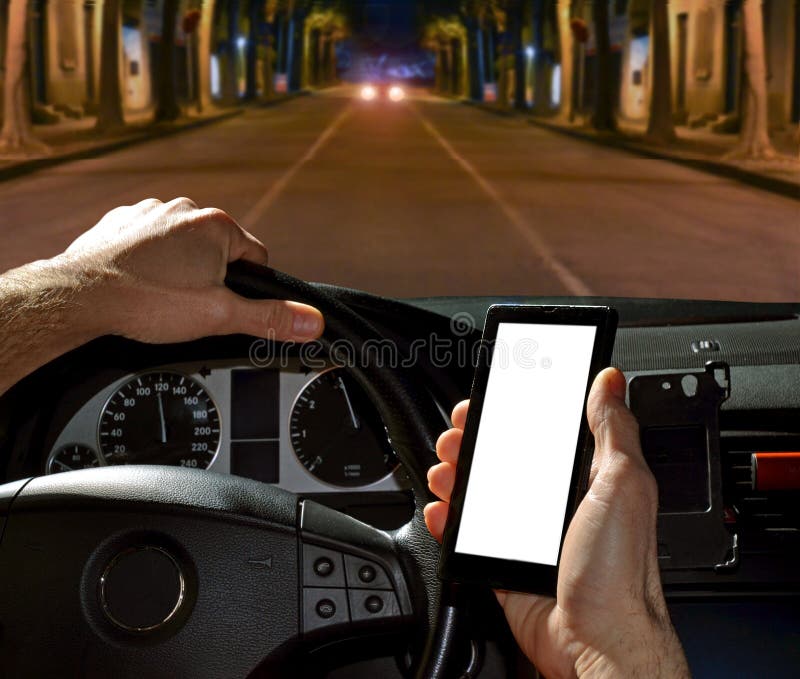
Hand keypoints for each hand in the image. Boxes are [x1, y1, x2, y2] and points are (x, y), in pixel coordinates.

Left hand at [60, 197, 323, 342]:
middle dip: (211, 278)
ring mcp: (149, 213)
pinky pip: (149, 243)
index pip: (257, 258)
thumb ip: (270, 318)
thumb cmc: (147, 302)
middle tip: (190, 306)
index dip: (247, 288)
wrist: (78, 296)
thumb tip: (313, 320)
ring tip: (161, 296)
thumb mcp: (219, 316)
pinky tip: (139, 284)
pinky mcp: (120, 222)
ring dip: (180, 269)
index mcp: (216, 225)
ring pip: (183, 247)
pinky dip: (149, 262)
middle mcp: (184, 209)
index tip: (224, 305)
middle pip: (219, 252)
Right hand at [424, 368, 689, 677]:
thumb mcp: (623, 484)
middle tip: (458, 434)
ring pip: (482, 495)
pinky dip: (449, 520)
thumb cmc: (620, 573)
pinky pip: (469, 536)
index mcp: (588, 480)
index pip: (544, 433)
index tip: (491, 402)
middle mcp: (558, 505)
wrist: (599, 643)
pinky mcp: (506, 564)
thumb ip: (614, 430)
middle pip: (505, 461)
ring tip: (445, 468)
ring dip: (456, 476)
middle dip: (475, 442)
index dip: (515, 413)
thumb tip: (610, 381)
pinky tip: (442, 508)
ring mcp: (529, 535)